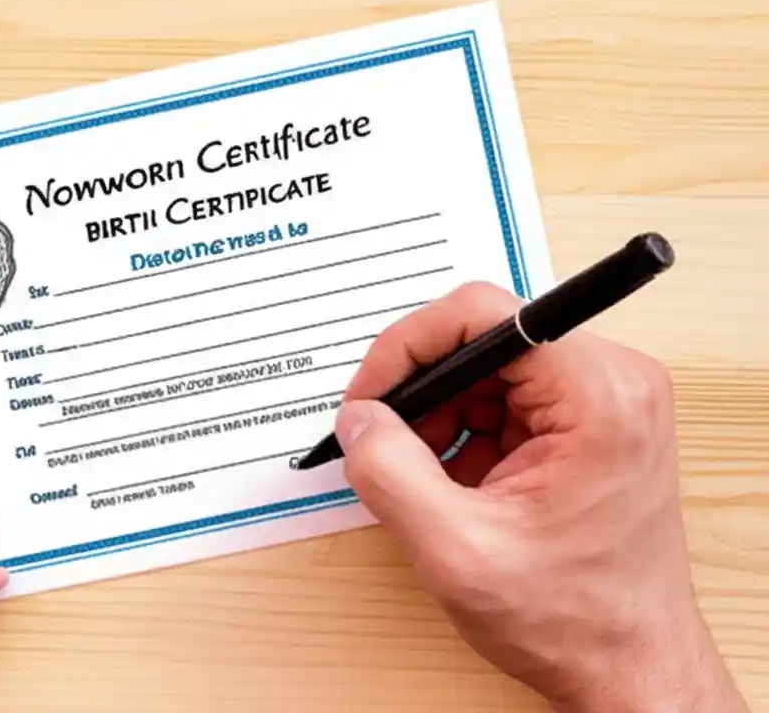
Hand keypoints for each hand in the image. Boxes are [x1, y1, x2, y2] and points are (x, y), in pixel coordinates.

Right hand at [334, 282, 747, 711]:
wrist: (627, 668)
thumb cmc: (572, 620)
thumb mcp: (456, 550)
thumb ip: (390, 473)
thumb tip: (356, 420)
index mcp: (599, 396)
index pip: (481, 314)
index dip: (408, 346)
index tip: (370, 397)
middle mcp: (612, 383)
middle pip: (482, 339)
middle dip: (421, 392)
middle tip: (386, 446)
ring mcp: (603, 402)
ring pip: (486, 371)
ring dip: (440, 418)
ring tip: (427, 480)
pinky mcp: (588, 425)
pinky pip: (503, 401)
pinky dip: (463, 436)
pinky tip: (455, 485)